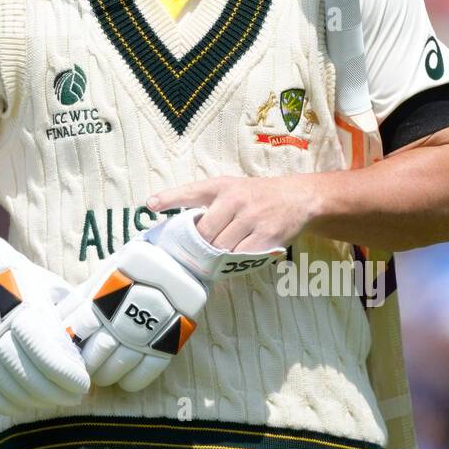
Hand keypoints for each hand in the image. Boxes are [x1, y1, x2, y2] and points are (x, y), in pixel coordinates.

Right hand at [0, 235, 90, 416]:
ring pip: (4, 383)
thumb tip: (89, 340)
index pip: (45, 352)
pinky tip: (21, 406)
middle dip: (54, 391)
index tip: (83, 383)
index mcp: (22, 306)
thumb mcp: (47, 285)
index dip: (66, 374)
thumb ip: (67, 312)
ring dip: (32, 399)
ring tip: (52, 401)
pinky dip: (1, 402)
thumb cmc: (17, 276)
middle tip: (74, 396)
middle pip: (26, 372)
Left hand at [58, 222, 208, 392]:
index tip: (70, 347)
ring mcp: (144, 334)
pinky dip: (132, 381)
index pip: (77, 330)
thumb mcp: (108, 271)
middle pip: (95, 353)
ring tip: (102, 375)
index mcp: (102, 300)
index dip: (71, 342)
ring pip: (117, 367)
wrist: (182, 258)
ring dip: (106, 374)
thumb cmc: (139, 263)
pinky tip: (125, 381)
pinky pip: (146, 372)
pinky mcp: (166, 344)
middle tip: (85, 366)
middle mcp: (121, 321)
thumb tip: (62, 316)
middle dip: (87, 363)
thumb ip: (87, 294)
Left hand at [146, 175, 316, 254]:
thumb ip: (207, 202)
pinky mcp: (266, 236)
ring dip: (216, 257)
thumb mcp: (232, 188)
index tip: (150, 204)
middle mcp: (235, 199)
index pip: (191, 190)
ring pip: (221, 248)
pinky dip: (234, 262)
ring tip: (215, 258)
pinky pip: (241, 257)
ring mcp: (252, 218)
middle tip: (194, 254)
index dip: (169, 197)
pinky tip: (234, 259)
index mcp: (222, 186)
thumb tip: (177, 226)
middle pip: (204, 232)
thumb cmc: (256, 195)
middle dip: (198, 246)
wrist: (298, 198)